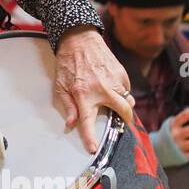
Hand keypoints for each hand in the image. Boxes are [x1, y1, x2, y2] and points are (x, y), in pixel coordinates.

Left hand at [55, 26, 133, 151]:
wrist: (79, 39)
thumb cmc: (68, 63)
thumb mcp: (60, 86)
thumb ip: (67, 106)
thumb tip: (70, 124)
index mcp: (83, 95)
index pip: (88, 121)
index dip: (90, 137)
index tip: (93, 148)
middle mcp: (102, 89)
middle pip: (124, 112)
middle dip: (125, 121)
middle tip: (122, 123)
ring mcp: (114, 80)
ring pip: (129, 101)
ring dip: (125, 106)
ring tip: (115, 103)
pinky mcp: (121, 73)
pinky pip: (127, 89)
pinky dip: (122, 91)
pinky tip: (112, 87)